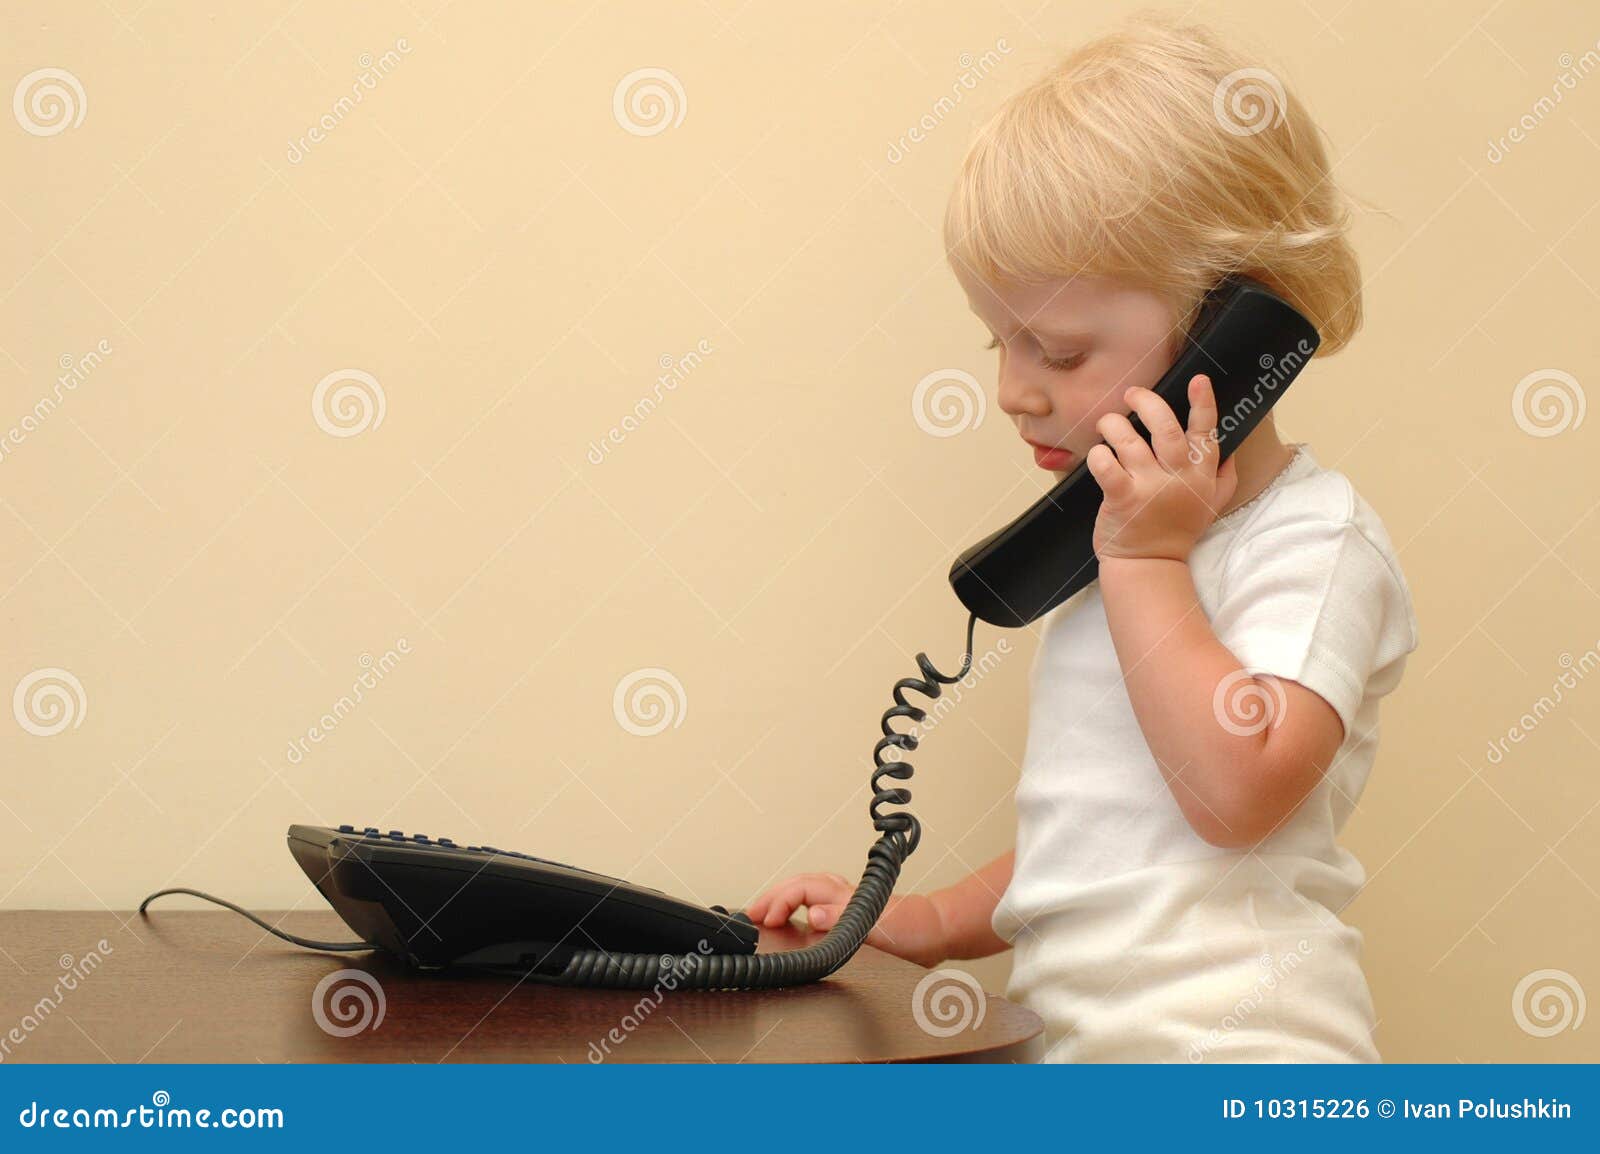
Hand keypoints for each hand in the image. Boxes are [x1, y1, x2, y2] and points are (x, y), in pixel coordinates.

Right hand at [745, 872, 946, 967]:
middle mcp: (842, 896)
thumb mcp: (878, 929)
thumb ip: (844, 920)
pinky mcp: (852, 912)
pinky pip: (817, 900)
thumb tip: (813, 915)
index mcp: (844, 898)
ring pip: (806, 889)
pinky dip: (799, 904)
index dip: (779, 902)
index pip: (800, 890)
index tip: (765, 919)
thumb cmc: (913, 931)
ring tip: (764, 912)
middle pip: (798, 885)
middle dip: (772, 896)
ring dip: (783, 897)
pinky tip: (796, 916)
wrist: (938, 931)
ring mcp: (847, 902)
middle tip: (751, 913)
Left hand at [1086, 374, 1238, 563]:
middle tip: (1132, 394)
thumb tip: (1231, 453)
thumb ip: (1223, 478)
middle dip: (1149, 403)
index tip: (1198, 380)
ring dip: (1114, 425)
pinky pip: (1107, 466)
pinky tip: (1098, 454)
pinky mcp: (1122, 499)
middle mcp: (1177, 479)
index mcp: (1200, 475)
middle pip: (1167, 429)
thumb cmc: (1177, 531)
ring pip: (1130, 442)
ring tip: (1107, 423)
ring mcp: (1149, 489)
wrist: (1150, 565)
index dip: (1203, 404)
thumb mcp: (1210, 505)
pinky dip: (1099, 454)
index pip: (1205, 433)